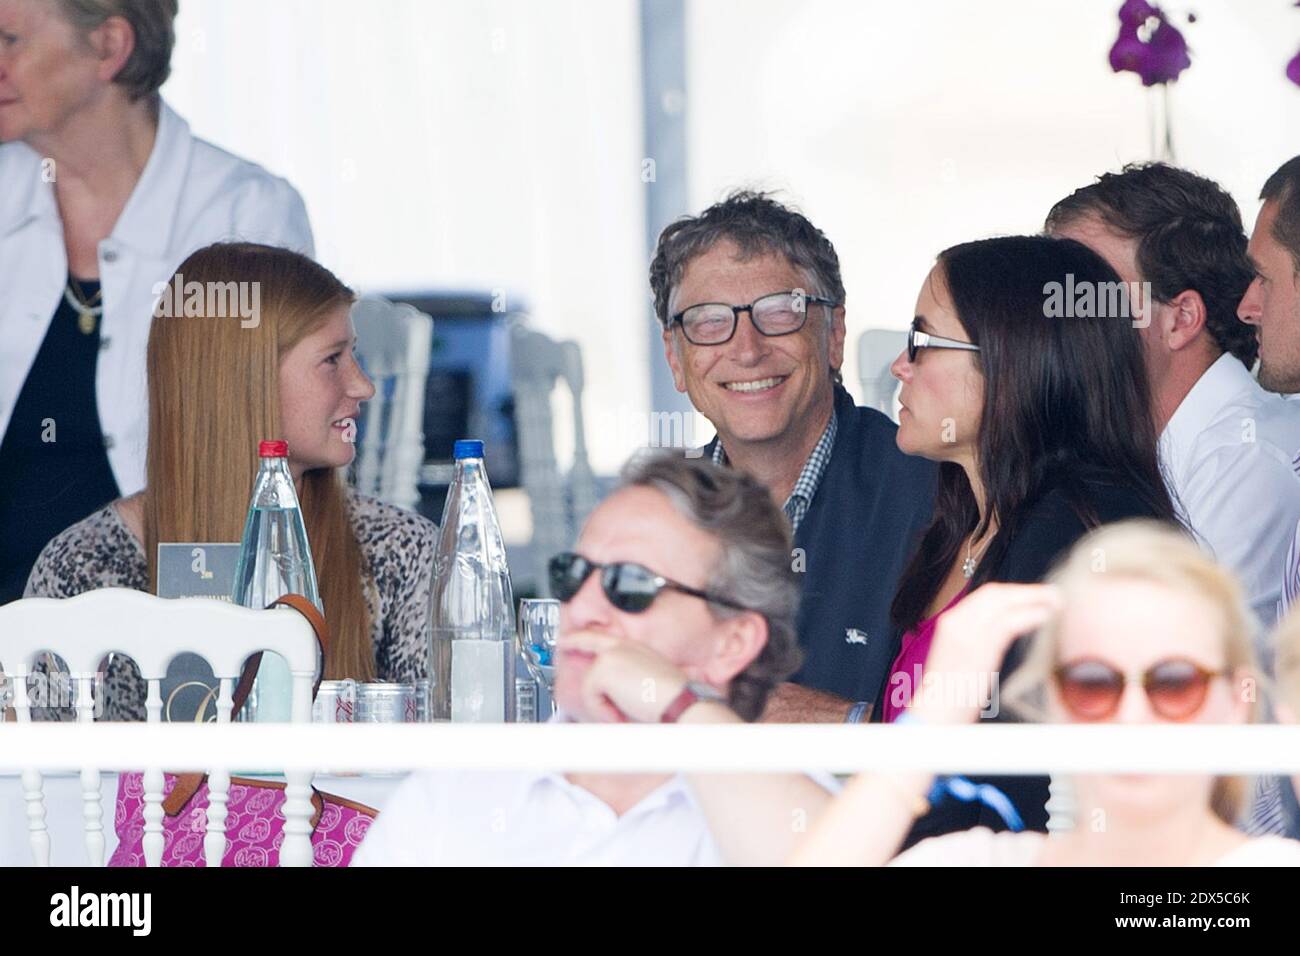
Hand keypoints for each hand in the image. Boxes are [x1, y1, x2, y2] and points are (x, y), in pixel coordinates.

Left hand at [560, 631, 691, 722]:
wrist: (680, 704)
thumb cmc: (671, 700)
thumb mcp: (645, 685)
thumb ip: (623, 680)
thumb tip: (607, 694)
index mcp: (634, 649)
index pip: (602, 637)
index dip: (581, 636)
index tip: (566, 638)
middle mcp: (623, 646)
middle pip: (584, 640)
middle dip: (570, 644)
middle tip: (563, 646)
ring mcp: (612, 655)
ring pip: (588, 684)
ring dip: (601, 705)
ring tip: (622, 713)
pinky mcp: (604, 669)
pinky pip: (589, 696)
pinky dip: (602, 711)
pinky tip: (620, 714)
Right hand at [910, 582, 1061, 724]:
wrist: (935, 711)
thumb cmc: (950, 692)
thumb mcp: (960, 657)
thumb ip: (978, 639)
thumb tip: (1005, 630)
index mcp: (950, 622)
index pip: (984, 595)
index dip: (1013, 591)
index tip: (1033, 594)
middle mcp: (957, 621)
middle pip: (995, 592)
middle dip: (1026, 590)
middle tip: (1052, 593)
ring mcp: (967, 631)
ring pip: (1004, 602)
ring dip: (1033, 598)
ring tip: (1055, 602)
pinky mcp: (980, 646)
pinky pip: (1009, 622)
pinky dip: (1030, 615)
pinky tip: (1046, 617)